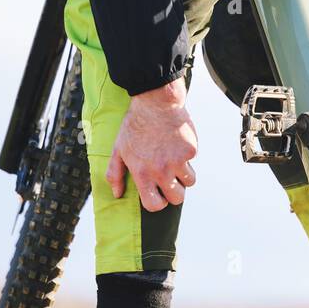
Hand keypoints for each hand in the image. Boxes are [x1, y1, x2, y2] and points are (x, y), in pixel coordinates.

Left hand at [106, 78, 197, 210]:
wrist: (155, 103)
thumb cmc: (135, 126)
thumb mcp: (119, 149)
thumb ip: (115, 174)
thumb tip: (117, 194)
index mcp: (142, 174)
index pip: (155, 205)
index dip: (158, 202)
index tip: (158, 194)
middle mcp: (161, 171)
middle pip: (177, 198)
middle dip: (175, 192)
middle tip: (170, 179)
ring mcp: (178, 161)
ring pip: (190, 182)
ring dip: (184, 174)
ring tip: (174, 159)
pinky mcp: (190, 150)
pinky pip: (193, 161)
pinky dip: (187, 155)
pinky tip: (177, 142)